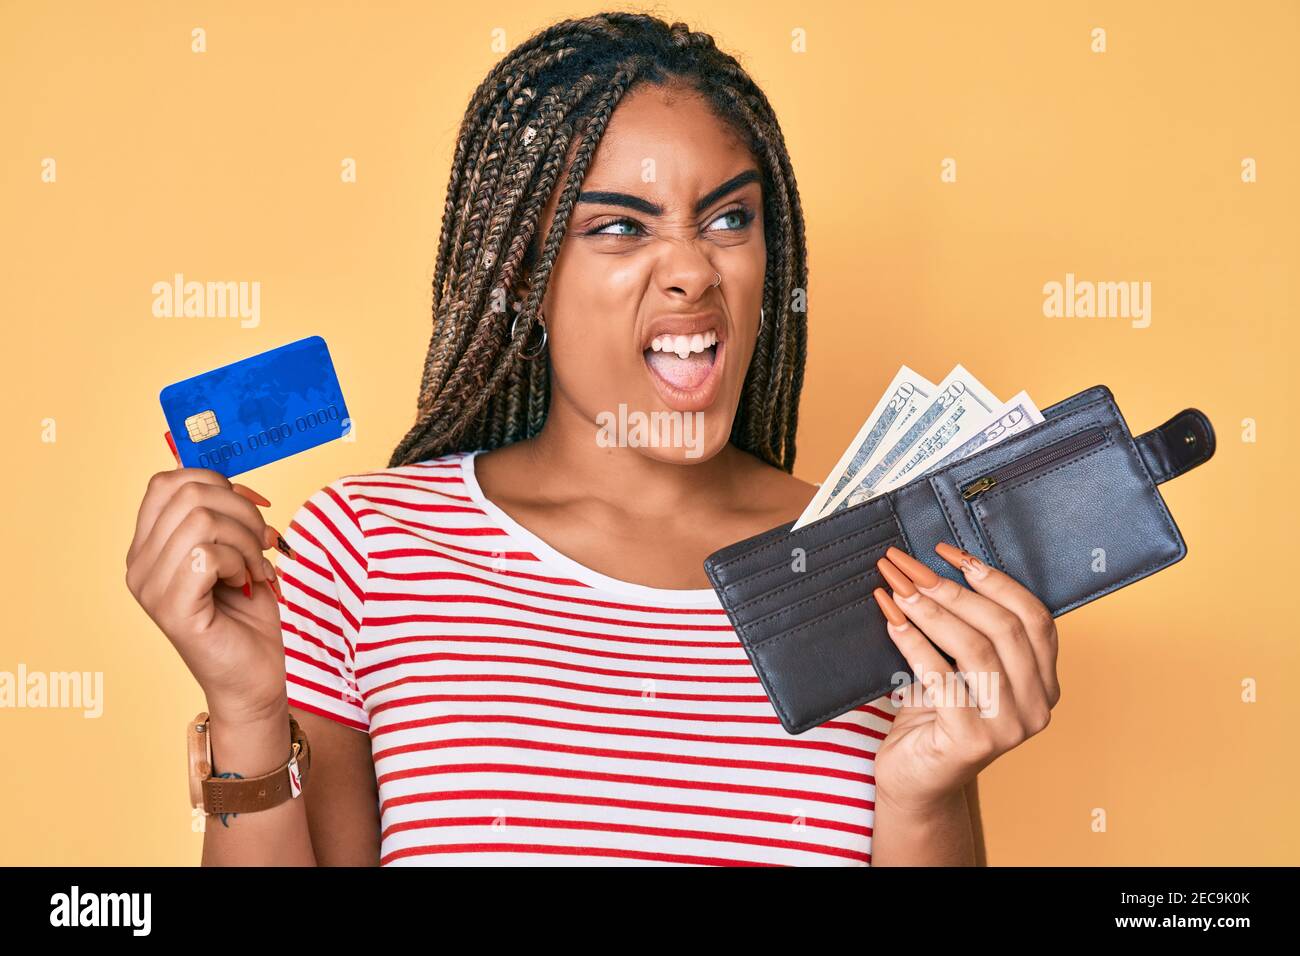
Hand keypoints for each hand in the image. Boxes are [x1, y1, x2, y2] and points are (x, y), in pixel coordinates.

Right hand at [124, 466, 290, 722]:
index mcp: (148, 547)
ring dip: (245, 539)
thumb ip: (225, 515)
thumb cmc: (248, 615)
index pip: (166, 483)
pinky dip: (242, 562)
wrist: (254, 677)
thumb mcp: (237, 551)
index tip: (252, 506)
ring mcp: (150, 588)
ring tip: (257, 567)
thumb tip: (236, 482)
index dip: (216, 482)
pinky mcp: (172, 609)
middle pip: (188, 494)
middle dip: (241, 509)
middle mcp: (139, 566)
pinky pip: (208, 554)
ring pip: (201, 520)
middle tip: (262, 541)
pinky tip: (249, 584)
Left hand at [871, 542, 1060, 814]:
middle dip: (950, 588)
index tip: (948, 552)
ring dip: (930, 611)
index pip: (1033, 616)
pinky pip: (941, 679)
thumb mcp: (960, 667)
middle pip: (1002, 627)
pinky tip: (891, 621)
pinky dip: (914, 644)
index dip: (992, 578)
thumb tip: (933, 566)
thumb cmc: (936, 716)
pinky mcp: (972, 741)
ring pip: (974, 649)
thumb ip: (966, 627)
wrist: (916, 780)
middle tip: (908, 566)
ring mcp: (1009, 726)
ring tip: (898, 587)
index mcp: (1044, 680)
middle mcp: (1038, 704)